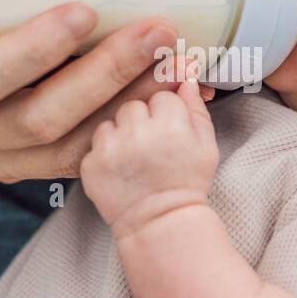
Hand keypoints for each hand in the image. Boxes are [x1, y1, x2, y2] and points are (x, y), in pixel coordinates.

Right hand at [0, 3, 180, 182]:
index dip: (30, 51)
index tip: (82, 10)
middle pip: (35, 119)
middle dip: (104, 76)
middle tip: (156, 31)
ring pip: (64, 146)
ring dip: (127, 105)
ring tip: (177, 64)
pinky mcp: (9, 169)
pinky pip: (73, 159)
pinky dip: (123, 128)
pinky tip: (166, 99)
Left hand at [79, 68, 218, 239]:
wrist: (160, 223)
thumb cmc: (186, 183)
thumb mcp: (206, 145)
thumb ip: (196, 107)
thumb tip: (187, 74)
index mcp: (171, 126)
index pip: (162, 94)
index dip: (167, 112)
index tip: (170, 131)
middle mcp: (138, 134)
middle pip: (134, 104)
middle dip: (142, 119)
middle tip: (151, 144)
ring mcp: (110, 149)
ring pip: (111, 119)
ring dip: (121, 132)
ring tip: (134, 156)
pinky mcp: (90, 164)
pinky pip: (95, 141)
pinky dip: (105, 151)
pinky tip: (119, 167)